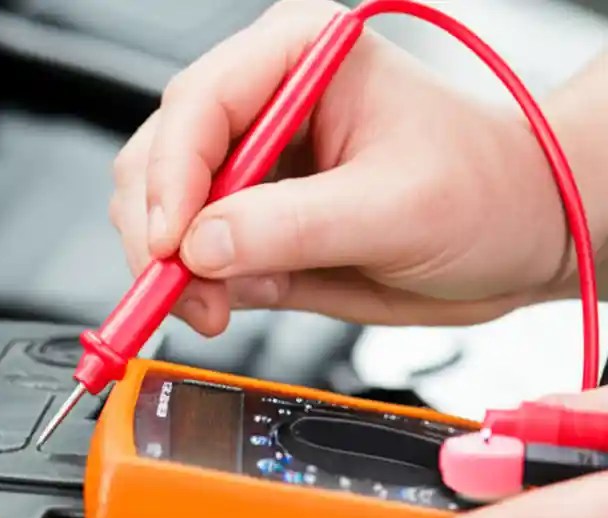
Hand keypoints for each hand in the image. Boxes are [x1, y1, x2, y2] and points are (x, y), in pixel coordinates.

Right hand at [110, 0, 572, 336]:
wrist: (518, 234)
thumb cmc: (487, 192)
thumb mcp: (397, 210)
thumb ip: (293, 228)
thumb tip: (200, 248)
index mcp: (300, 56)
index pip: (199, 105)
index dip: (171, 179)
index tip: (171, 247)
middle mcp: (262, 97)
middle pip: (159, 155)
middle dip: (160, 232)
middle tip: (185, 294)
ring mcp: (248, 157)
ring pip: (157, 205)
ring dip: (173, 266)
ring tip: (219, 303)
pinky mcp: (244, 211)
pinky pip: (186, 249)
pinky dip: (195, 283)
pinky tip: (240, 296)